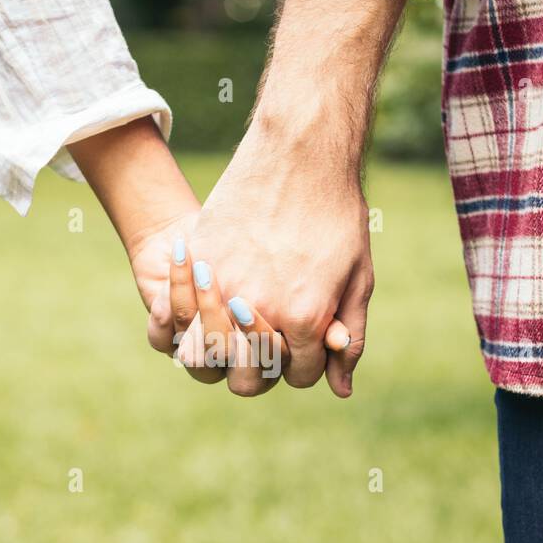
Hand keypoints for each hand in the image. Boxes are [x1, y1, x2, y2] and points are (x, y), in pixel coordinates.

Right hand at [179, 122, 367, 396]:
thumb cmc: (338, 215)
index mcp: (306, 320)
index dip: (304, 365)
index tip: (304, 341)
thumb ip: (350, 337)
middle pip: (250, 380)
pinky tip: (211, 298)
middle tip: (267, 342)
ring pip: (208, 354)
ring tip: (236, 323)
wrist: (300, 153)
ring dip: (223, 346)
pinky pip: (184, 311)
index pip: (299, 376)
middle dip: (262, 369)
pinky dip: (193, 314)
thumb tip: (341, 389)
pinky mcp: (200, 261)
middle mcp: (260, 311)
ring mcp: (223, 288)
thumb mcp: (357, 279)